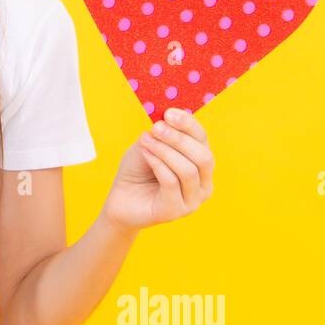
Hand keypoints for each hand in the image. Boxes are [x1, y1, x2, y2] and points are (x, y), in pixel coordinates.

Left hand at [101, 107, 214, 232]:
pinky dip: (157, 164)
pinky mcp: (176, 211)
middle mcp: (204, 184)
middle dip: (179, 139)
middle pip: (203, 156)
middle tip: (157, 127)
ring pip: (188, 170)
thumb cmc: (137, 172)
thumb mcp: (149, 146)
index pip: (203, 140)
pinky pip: (172, 183)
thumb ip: (160, 134)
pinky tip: (145, 154)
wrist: (120, 200)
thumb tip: (166, 120)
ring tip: (146, 141)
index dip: (189, 124)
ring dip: (165, 151)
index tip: (169, 113)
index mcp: (201, 164)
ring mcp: (192, 201)